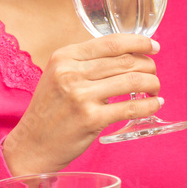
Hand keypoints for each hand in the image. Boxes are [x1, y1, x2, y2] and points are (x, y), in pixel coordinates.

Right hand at [3, 33, 161, 174]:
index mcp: (65, 56)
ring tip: (155, 90)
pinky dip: (149, 105)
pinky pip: (131, 108)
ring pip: (133, 81)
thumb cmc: (51, 110)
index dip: (139, 42)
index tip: (154, 47)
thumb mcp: (60, 75)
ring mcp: (81, 96)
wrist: (31, 146)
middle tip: (154, 75)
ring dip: (152, 84)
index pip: (112, 42)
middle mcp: (71, 72)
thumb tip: (129, 53)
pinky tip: (155, 104)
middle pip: (126, 61)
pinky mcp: (91, 119)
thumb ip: (87, 63)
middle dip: (149, 66)